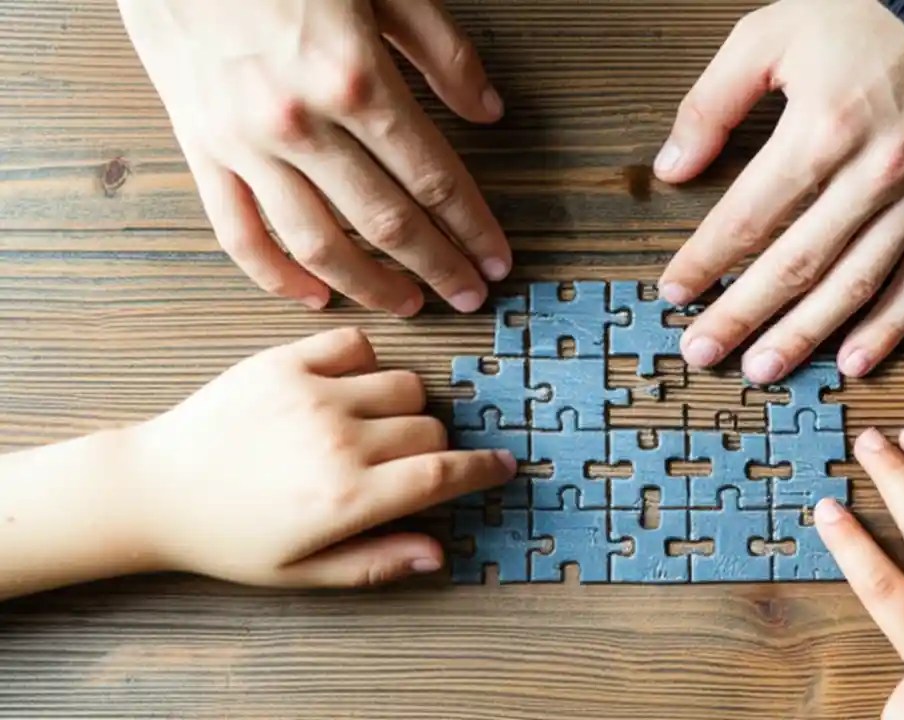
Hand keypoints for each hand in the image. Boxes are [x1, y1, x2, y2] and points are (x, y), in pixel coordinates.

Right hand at [118, 0, 510, 315]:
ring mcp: (247, 144)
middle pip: (387, 223)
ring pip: (319, 244)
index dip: (471, 228)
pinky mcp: (202, 149)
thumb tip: (487, 110)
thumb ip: (442, 52)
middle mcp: (302, 124)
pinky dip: (277, 276)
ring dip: (370, 285)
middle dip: (437, 268)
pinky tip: (314, 295)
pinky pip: (240, 233)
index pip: (434, 180)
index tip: (494, 260)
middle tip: (467, 296)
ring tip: (407, 305)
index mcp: (356, 80)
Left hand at [130, 328, 514, 587]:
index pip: (444, 474)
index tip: (503, 466)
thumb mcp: (303, 571)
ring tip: (373, 426)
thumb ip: (377, 561)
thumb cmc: (229, 538)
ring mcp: (312, 394)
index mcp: (347, 498)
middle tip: (402, 464)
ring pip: (406, 384)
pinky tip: (346, 388)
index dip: (484, 469)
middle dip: (432, 448)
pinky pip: (358, 345)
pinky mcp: (284, 361)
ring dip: (404, 407)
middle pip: (431, 428)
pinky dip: (366, 362)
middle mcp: (338, 441)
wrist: (155, 489)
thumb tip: (440, 553)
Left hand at [654, 0, 903, 382]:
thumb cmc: (870, 14)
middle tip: (703, 351)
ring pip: (855, 286)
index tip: (675, 293)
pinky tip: (855, 361)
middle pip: (795, 265)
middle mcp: (875, 173)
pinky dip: (890, 329)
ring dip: (805, 336)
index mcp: (823, 129)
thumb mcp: (771, 34)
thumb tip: (673, 166)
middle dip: (742, 315)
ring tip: (763, 369)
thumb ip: (713, 101)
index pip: (748, 216)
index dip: (706, 261)